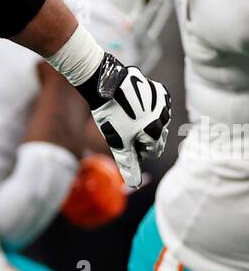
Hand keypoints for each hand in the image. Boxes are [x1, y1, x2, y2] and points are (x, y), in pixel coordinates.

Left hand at [89, 56, 170, 189]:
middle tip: (124, 129)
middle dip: (142, 137)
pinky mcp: (158, 90)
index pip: (152, 151)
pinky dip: (147, 109)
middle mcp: (165, 116)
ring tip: (127, 117)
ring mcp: (163, 102)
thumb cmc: (111, 116)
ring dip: (145, 122)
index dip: (137, 150)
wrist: (106, 85)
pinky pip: (157, 106)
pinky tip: (133, 107)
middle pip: (156, 136)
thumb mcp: (119, 143)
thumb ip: (129, 164)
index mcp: (156, 131)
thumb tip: (134, 185)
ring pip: (157, 121)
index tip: (124, 141)